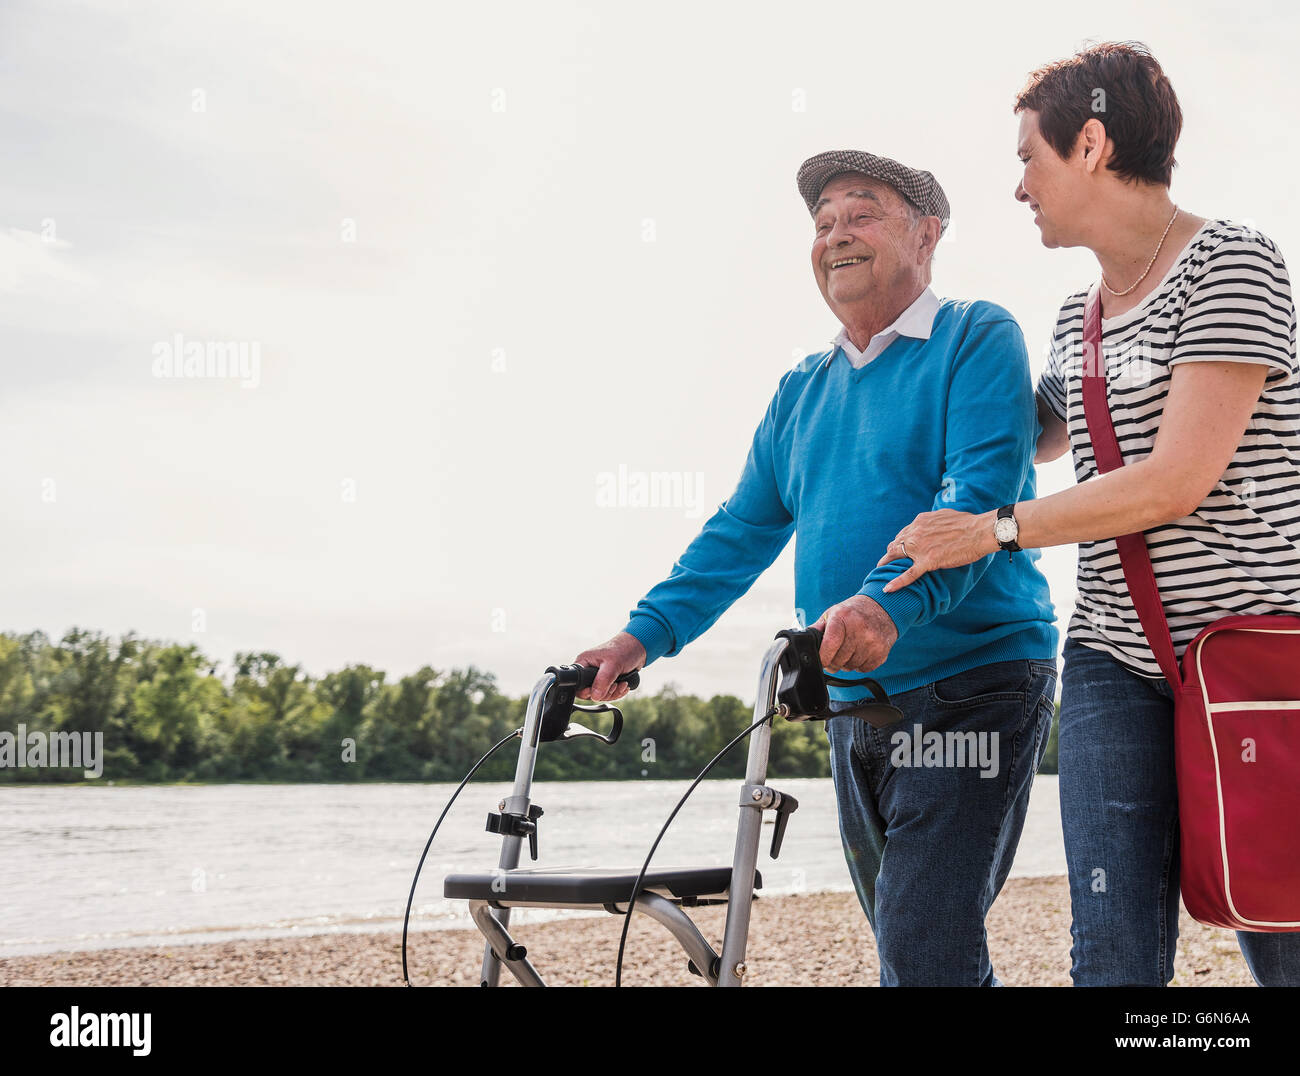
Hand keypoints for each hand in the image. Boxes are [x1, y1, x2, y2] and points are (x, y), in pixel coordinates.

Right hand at [573, 632, 645, 701]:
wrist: (637, 648)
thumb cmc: (624, 650)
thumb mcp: (613, 665)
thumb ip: (602, 681)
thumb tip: (595, 696)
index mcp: (584, 663)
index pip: (577, 684)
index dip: (586, 691)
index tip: (600, 691)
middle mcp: (588, 670)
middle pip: (589, 693)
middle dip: (605, 693)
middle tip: (615, 685)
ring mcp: (597, 676)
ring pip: (600, 695)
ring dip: (613, 693)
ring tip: (623, 683)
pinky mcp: (606, 680)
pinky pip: (608, 693)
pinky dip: (617, 692)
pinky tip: (624, 685)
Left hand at [811, 595, 897, 673]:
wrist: (882, 608)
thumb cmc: (853, 612)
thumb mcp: (833, 614)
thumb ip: (817, 628)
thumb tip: (803, 642)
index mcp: (842, 618)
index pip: (830, 644)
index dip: (823, 658)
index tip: (822, 661)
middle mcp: (859, 629)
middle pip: (839, 660)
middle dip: (834, 661)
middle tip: (835, 654)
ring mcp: (872, 641)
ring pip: (851, 666)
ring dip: (847, 663)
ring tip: (849, 650)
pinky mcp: (881, 651)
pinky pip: (864, 669)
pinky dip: (860, 665)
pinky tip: (860, 652)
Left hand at [875, 508, 998, 591]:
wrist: (979, 531)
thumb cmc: (968, 523)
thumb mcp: (945, 516)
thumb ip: (935, 521)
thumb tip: (935, 524)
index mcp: (920, 521)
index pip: (904, 533)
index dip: (900, 542)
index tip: (899, 549)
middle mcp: (915, 533)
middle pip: (896, 544)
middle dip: (890, 554)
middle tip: (886, 562)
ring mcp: (920, 548)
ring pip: (897, 557)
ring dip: (887, 564)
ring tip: (880, 572)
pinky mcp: (928, 561)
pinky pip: (908, 574)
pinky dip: (897, 582)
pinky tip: (887, 589)